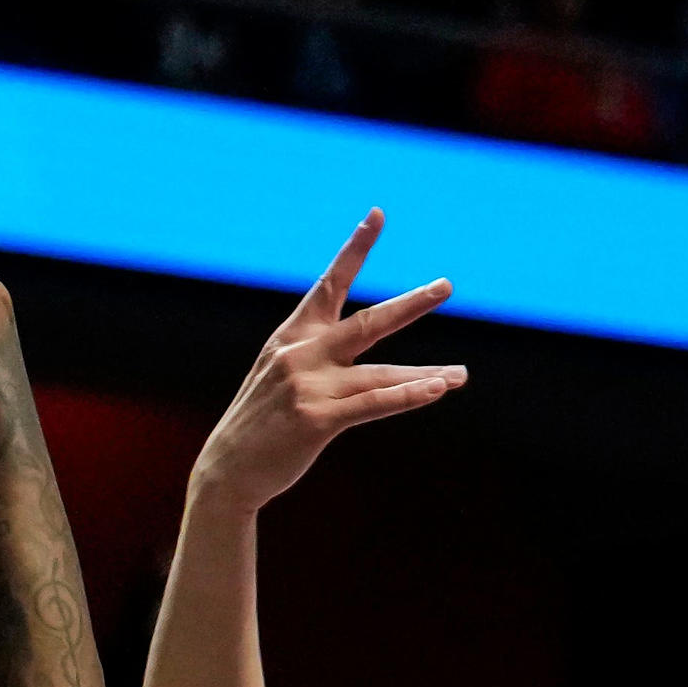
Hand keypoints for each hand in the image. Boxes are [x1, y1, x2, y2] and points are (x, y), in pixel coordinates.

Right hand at [195, 216, 463, 510]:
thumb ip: (313, 357)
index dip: (355, 248)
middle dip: (410, 304)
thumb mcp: (279, 377)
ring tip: (461, 375)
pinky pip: (374, 405)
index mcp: (293, 336)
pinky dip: (407, 397)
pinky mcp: (317, 421)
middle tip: (446, 285)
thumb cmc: (258, 426)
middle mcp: (303, 354)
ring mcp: (310, 387)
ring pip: (381, 375)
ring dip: (426, 375)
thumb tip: (355, 351)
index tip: (377, 215)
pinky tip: (437, 390)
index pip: (330, 283)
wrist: (227, 472)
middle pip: (368, 323)